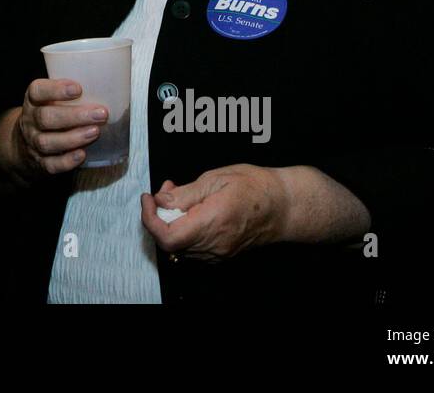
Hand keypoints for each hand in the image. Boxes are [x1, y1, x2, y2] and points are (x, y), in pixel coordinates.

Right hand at [0, 78, 108, 178]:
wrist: (23, 145)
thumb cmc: (48, 115)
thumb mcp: (50, 100)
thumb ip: (69, 94)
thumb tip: (109, 86)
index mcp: (33, 101)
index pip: (37, 91)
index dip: (56, 89)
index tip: (78, 89)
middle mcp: (30, 121)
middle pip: (46, 117)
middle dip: (75, 116)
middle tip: (100, 114)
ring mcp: (33, 143)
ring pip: (48, 142)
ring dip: (73, 137)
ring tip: (95, 131)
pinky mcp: (40, 163)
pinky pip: (51, 165)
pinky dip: (67, 161)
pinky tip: (82, 154)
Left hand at [140, 165, 287, 261]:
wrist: (285, 206)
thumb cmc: (256, 186)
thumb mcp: (217, 178)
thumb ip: (185, 193)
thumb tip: (160, 201)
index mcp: (213, 222)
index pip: (168, 236)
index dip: (149, 219)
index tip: (148, 199)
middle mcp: (215, 243)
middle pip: (169, 242)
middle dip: (158, 216)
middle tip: (164, 190)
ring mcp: (219, 253)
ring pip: (179, 246)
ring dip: (170, 222)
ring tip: (178, 195)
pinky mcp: (222, 254)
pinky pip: (192, 247)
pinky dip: (183, 230)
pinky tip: (190, 210)